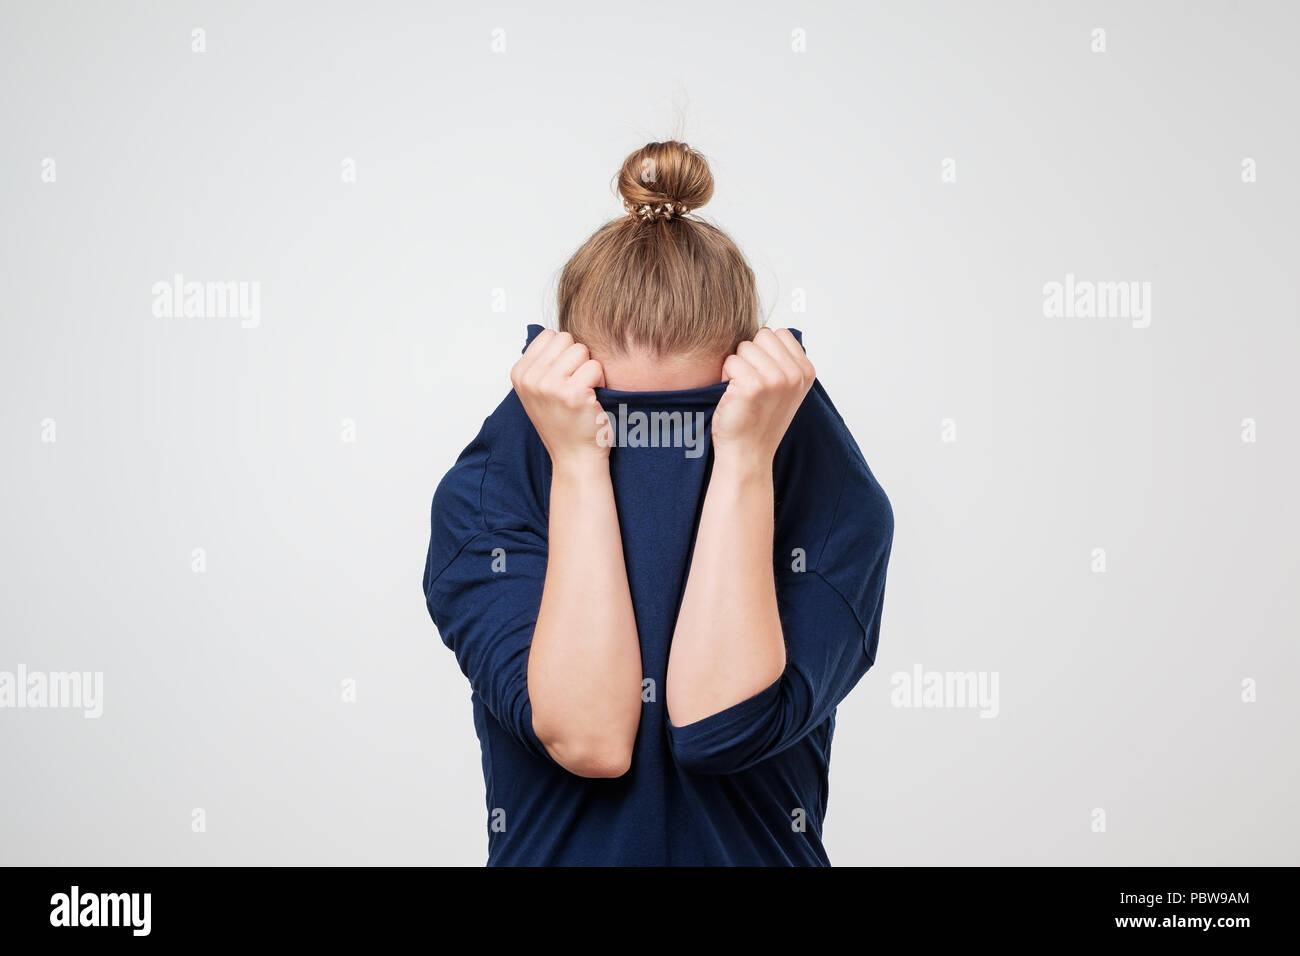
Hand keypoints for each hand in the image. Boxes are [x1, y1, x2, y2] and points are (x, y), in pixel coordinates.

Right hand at [510, 330, 610, 468]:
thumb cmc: (563, 423)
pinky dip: (600, 381)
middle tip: (576, 384)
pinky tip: (592, 400)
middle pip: (566, 339)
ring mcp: (549, 386)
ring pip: (581, 350)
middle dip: (577, 358)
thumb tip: (555, 334)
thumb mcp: (538, 390)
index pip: (549, 335)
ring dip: (589, 369)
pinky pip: (595, 367)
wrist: (574, 458)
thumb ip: (541, 362)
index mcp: (519, 373)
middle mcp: (530, 378)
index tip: (563, 377)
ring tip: (584, 392)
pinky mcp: (572, 394)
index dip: (564, 353)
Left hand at [711, 328, 814, 467]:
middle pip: (762, 335)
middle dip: (750, 355)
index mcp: (806, 371)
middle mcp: (795, 374)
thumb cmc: (759, 420)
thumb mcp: (785, 388)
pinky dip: (726, 377)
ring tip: (742, 391)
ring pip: (744, 347)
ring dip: (737, 366)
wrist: (748, 454)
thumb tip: (767, 332)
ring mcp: (776, 379)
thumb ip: (783, 360)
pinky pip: (731, 361)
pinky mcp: (753, 385)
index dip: (764, 351)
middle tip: (750, 384)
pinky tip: (733, 396)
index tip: (764, 377)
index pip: (779, 334)